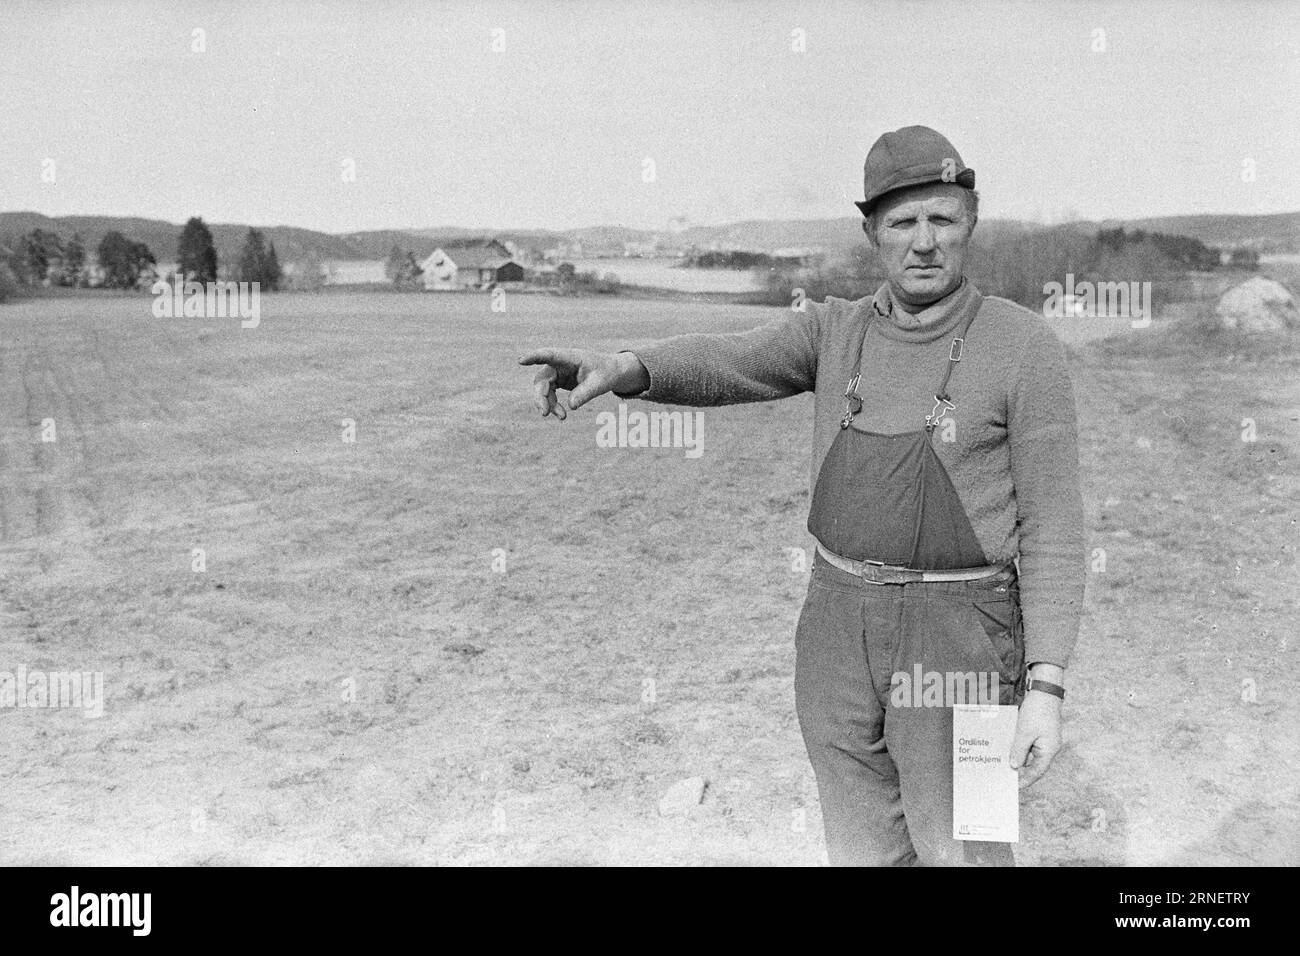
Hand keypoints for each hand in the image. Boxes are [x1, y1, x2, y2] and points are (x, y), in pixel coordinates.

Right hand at [517, 349, 647, 419]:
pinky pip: (549, 394)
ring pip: (543, 388)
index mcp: (570, 357)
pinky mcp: (558, 381)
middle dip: (540, 396)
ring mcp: (557, 372)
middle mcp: (560, 363)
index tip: (521, 360)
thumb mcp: (600, 384)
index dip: (534, 357)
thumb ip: (585, 393)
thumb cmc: (606, 373)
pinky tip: (562, 415)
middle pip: (542, 379)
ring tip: (562, 417)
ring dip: (548, 404)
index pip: (549, 355)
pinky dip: (553, 405)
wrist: (610, 372)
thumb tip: (571, 406)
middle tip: (544, 412)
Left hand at [1009, 690, 1061, 788]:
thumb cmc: (1037, 711)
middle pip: (1033, 764)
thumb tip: (1015, 766)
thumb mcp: (1024, 732)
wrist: (1045, 691)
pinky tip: (1007, 746)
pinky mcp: (1040, 732)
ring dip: (1017, 756)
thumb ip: (1019, 750)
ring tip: (1003, 762)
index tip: (1015, 787)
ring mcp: (1045, 740)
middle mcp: (1049, 747)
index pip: (1037, 771)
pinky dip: (1019, 746)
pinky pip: (1028, 744)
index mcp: (1049, 750)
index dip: (1026, 780)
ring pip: (1029, 753)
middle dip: (1019, 768)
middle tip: (1005, 775)